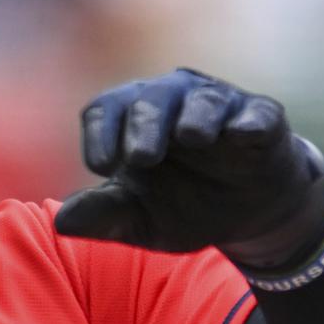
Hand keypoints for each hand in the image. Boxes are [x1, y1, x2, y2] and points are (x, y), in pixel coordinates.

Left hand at [53, 68, 323, 273]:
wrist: (247, 220)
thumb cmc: (184, 207)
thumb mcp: (140, 220)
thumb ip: (104, 217)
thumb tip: (61, 224)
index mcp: (132, 118)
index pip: (104, 110)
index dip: (99, 134)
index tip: (100, 168)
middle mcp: (173, 100)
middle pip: (150, 99)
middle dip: (144, 125)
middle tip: (140, 157)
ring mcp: (220, 105)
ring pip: (203, 99)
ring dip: (195, 116)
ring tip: (191, 138)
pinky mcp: (262, 118)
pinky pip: (255, 112)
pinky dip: (248, 121)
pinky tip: (241, 134)